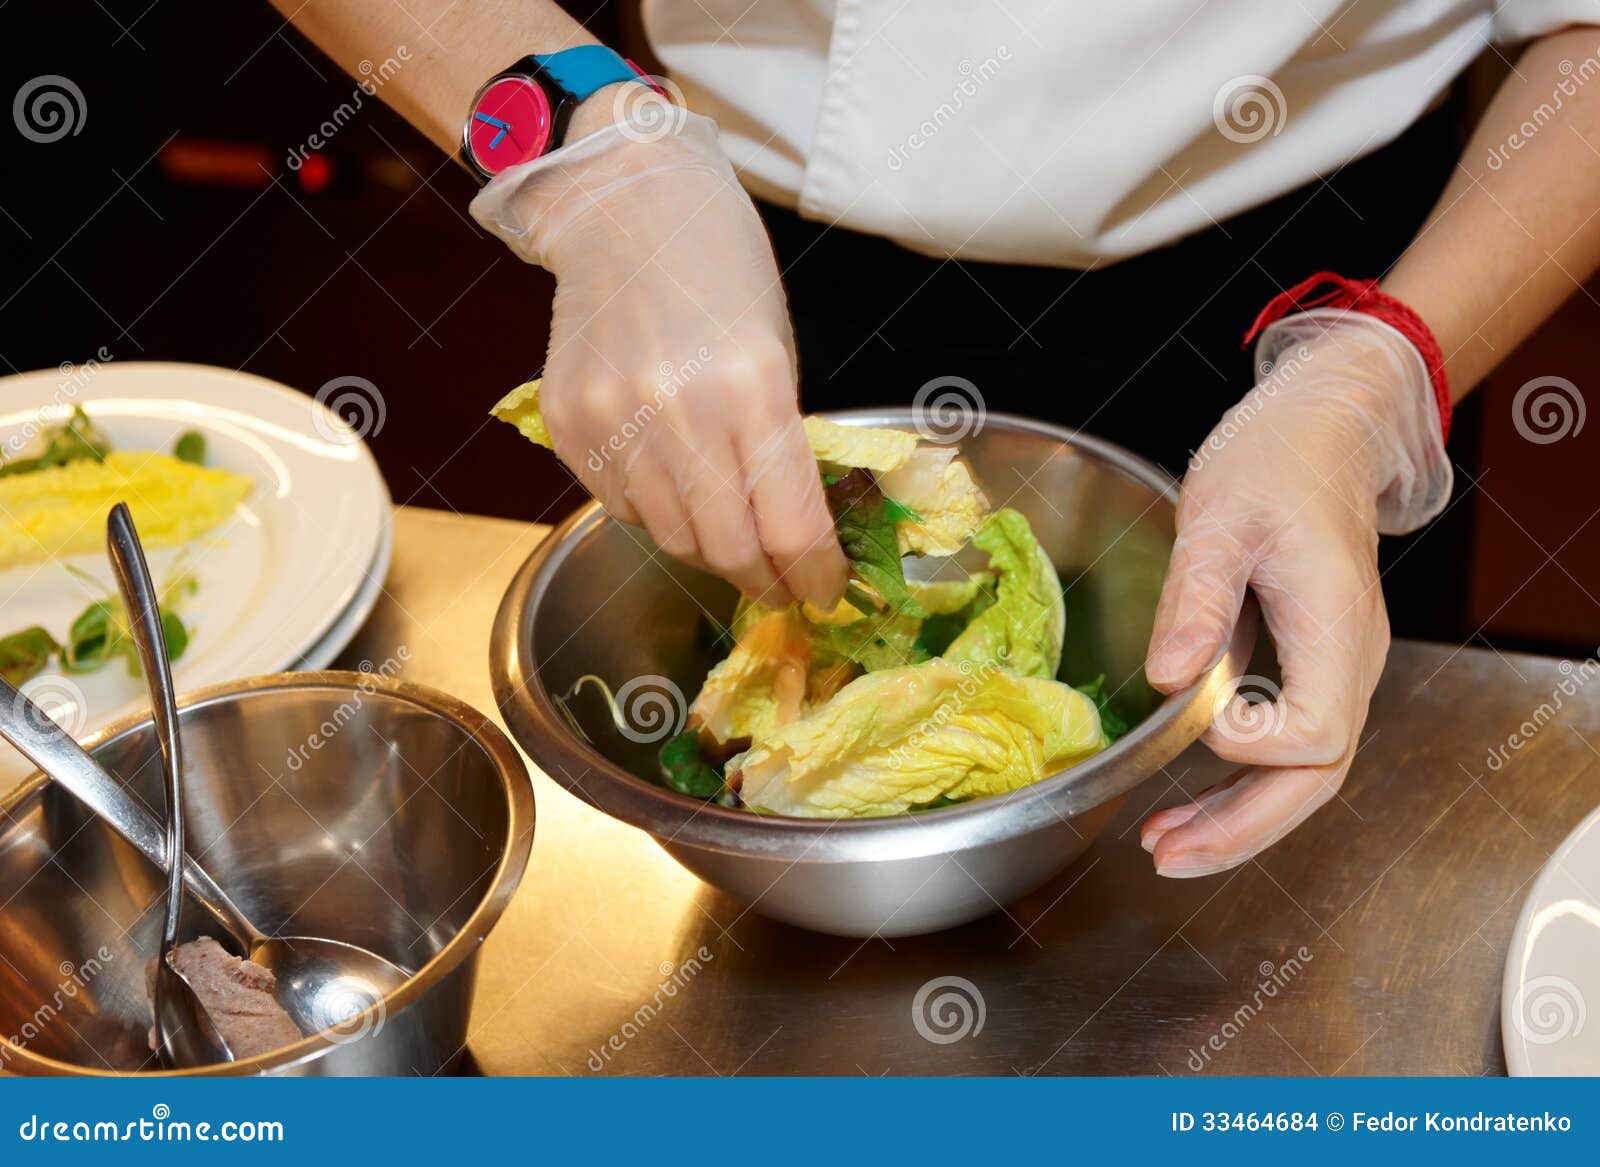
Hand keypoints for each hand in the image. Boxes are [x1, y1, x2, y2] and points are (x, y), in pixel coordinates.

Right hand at [470, 105, 846, 608]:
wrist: (626, 207)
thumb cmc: (720, 269)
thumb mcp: (779, 352)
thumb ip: (784, 445)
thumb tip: (796, 536)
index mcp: (752, 389)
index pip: (790, 527)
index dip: (814, 576)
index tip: (824, 592)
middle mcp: (679, 413)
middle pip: (727, 550)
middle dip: (764, 579)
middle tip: (781, 584)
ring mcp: (614, 423)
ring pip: (671, 538)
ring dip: (709, 548)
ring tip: (728, 531)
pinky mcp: (568, 427)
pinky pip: (622, 506)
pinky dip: (655, 511)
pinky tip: (671, 480)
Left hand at [1141, 311, 1450, 876]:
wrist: (1321, 433)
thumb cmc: (1276, 461)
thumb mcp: (1220, 516)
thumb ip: (1196, 597)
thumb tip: (1167, 678)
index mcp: (1335, 626)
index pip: (1315, 730)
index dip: (1253, 743)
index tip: (1194, 717)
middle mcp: (1349, 662)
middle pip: (1315, 779)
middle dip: (1240, 828)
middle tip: (1164, 854)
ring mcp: (1337, 669)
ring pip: (1305, 777)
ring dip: (1237, 821)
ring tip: (1165, 847)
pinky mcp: (1313, 669)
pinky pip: (1289, 749)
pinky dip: (1240, 786)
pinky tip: (1189, 802)